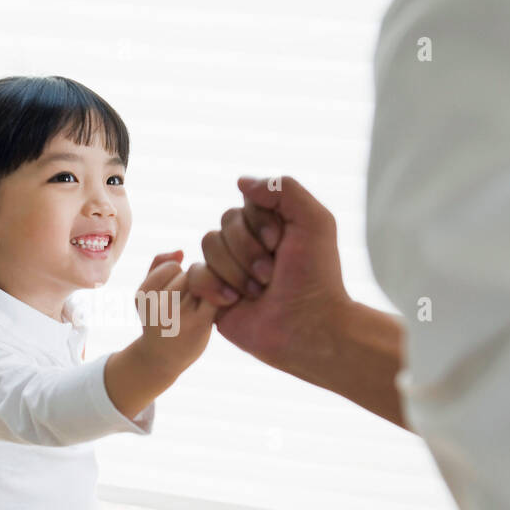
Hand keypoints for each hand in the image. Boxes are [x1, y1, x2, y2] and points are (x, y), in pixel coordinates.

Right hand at [135, 249, 217, 373]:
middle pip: (189, 275)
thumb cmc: (156, 319)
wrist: (161, 360)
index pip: (172, 267)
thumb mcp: (146, 292)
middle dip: (193, 284)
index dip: (177, 275)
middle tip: (190, 301)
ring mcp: (179, 317)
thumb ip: (158, 264)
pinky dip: (218, 297)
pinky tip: (212, 308)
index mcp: (143, 297)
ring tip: (198, 307)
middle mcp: (158, 308)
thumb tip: (181, 252)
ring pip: (203, 284)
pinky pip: (215, 295)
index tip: (175, 291)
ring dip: (206, 291)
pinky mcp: (199, 325)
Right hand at [186, 176, 350, 378]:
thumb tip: (240, 182)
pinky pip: (193, 274)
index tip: (280, 244)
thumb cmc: (316, 277)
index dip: (260, 223)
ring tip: (258, 293)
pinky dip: (212, 287)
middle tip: (271, 275)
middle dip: (248, 250)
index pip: (246, 203)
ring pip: (208, 245)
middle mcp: (248, 243)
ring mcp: (228, 268)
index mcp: (272, 224)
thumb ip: (284, 188)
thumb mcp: (315, 221)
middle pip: (224, 223)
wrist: (306, 327)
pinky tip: (234, 302)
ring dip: (235, 271)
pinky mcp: (213, 293)